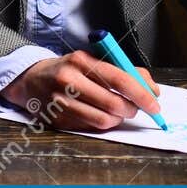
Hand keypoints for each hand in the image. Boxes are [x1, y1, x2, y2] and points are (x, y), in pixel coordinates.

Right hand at [1, 50, 162, 131]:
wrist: (31, 79)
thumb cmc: (69, 70)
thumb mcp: (92, 60)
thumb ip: (124, 71)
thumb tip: (152, 90)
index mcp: (80, 60)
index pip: (119, 79)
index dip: (142, 94)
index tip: (155, 105)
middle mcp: (68, 80)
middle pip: (113, 104)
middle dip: (131, 110)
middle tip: (134, 109)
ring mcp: (61, 101)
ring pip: (104, 120)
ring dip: (118, 119)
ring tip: (116, 112)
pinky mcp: (58, 119)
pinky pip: (91, 128)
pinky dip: (102, 124)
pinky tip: (99, 114)